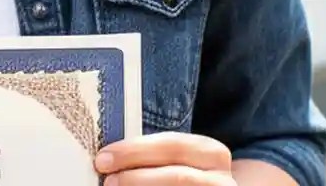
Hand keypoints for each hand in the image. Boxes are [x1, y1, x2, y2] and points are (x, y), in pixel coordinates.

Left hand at [95, 132, 234, 184]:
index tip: (103, 158)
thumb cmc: (183, 174)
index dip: (135, 151)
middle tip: (107, 180)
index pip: (172, 145)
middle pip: (178, 176)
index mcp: (211, 153)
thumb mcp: (175, 160)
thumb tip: (108, 158)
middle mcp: (222, 179)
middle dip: (136, 177)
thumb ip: (152, 157)